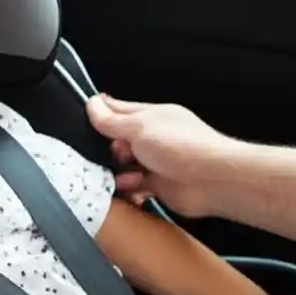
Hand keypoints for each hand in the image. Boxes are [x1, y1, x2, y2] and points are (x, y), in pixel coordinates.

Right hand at [86, 94, 246, 217]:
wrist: (211, 181)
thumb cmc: (181, 147)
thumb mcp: (139, 127)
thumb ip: (112, 120)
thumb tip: (92, 103)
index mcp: (151, 116)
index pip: (119, 110)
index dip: (101, 113)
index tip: (84, 119)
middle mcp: (154, 138)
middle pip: (119, 142)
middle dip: (109, 150)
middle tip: (113, 155)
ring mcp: (157, 162)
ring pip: (125, 168)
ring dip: (119, 174)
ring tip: (126, 176)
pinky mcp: (159, 186)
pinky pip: (135, 188)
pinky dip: (130, 191)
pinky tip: (133, 191)